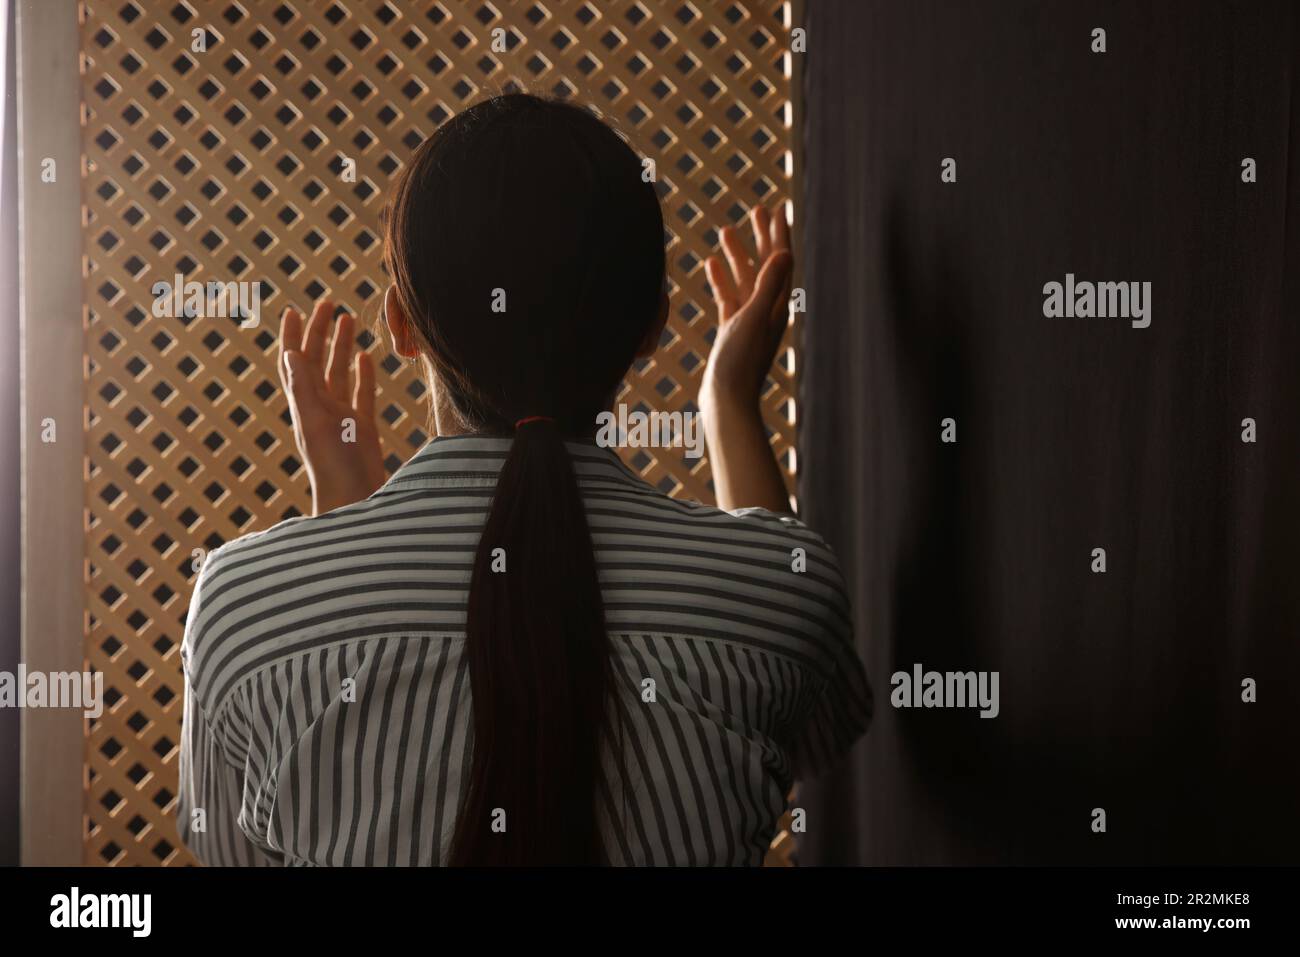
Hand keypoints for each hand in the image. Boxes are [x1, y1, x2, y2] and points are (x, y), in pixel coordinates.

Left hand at [278, 300, 385, 514]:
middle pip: (318, 361)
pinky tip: (365, 358)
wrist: (354, 502)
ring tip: (348, 319)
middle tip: (328, 303)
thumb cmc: (333, 467)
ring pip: (339, 373)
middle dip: (320, 332)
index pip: (295, 361)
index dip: (294, 336)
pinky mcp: (362, 428)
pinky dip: (362, 374)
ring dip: (341, 347)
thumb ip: (304, 389)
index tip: (295, 310)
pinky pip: (361, 394)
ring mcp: (342, 418)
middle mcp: (321, 407)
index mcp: (305, 404)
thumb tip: (290, 353)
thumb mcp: (317, 424)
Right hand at [701, 204, 794, 405]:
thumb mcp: (754, 318)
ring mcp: (748, 321)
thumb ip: (768, 285)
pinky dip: (721, 279)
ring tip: (726, 230)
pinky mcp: (731, 331)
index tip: (776, 208)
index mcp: (776, 305)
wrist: (727, 401)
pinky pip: (728, 298)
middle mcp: (766, 311)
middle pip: (766, 265)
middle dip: (762, 237)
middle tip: (757, 210)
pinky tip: (711, 264)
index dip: (779, 234)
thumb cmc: (741, 363)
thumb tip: (784, 251)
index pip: (781, 261)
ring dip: (738, 255)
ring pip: (744, 279)